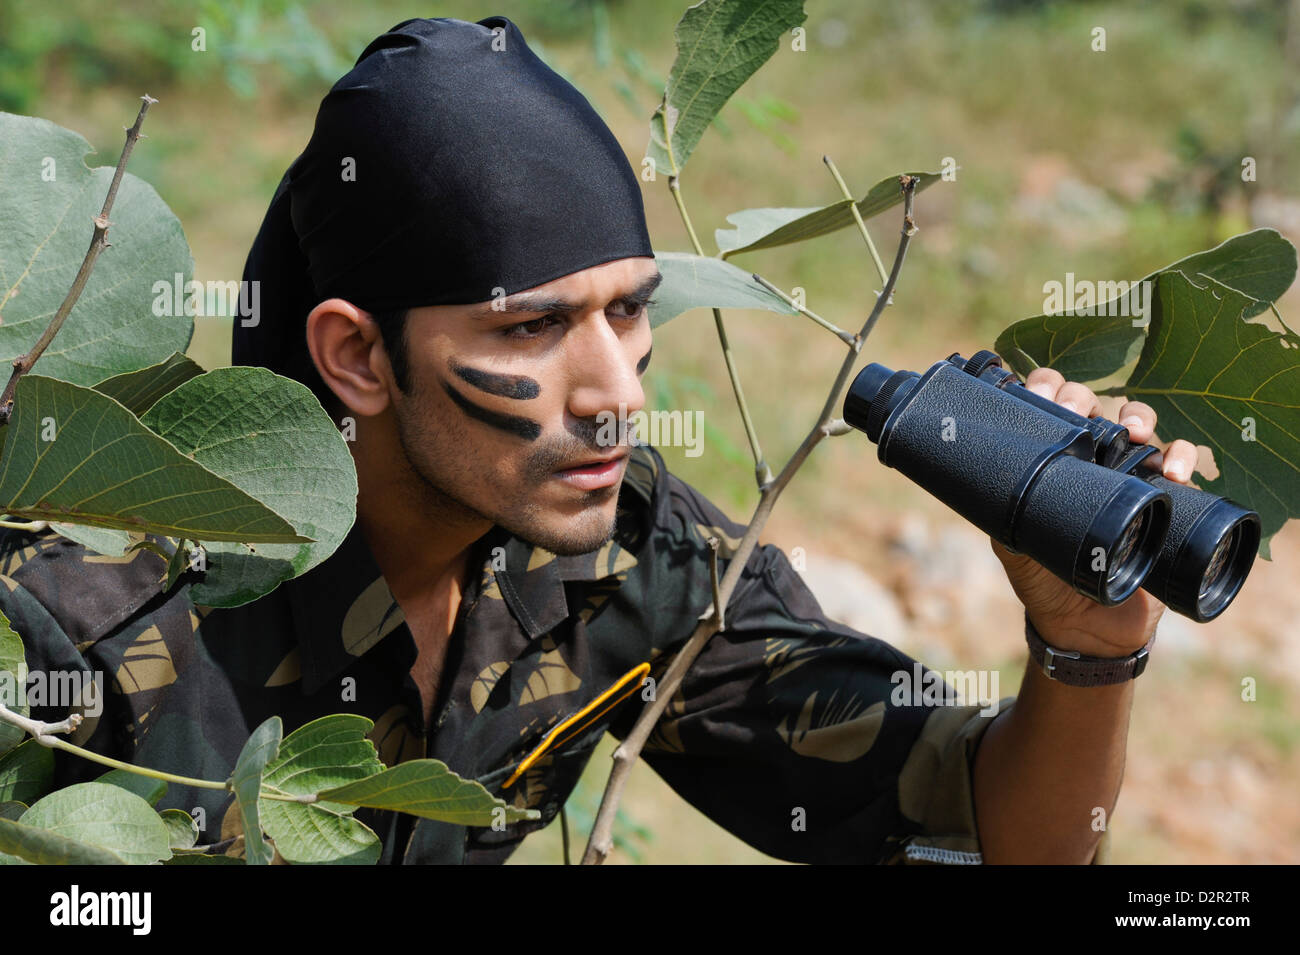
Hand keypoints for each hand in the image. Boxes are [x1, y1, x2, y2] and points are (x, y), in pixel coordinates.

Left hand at [989, 368, 1198, 657]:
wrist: (1088, 628)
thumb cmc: (1045, 582)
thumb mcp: (1014, 545)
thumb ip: (1003, 513)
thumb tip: (984, 484)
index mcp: (1052, 460)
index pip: (1048, 406)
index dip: (1044, 388)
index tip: (1038, 394)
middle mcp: (1091, 459)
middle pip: (1092, 403)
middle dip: (1082, 396)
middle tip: (1076, 409)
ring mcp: (1129, 474)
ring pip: (1138, 422)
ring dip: (1136, 415)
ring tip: (1131, 431)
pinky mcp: (1165, 497)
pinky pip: (1180, 463)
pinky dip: (1181, 456)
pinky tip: (1171, 469)